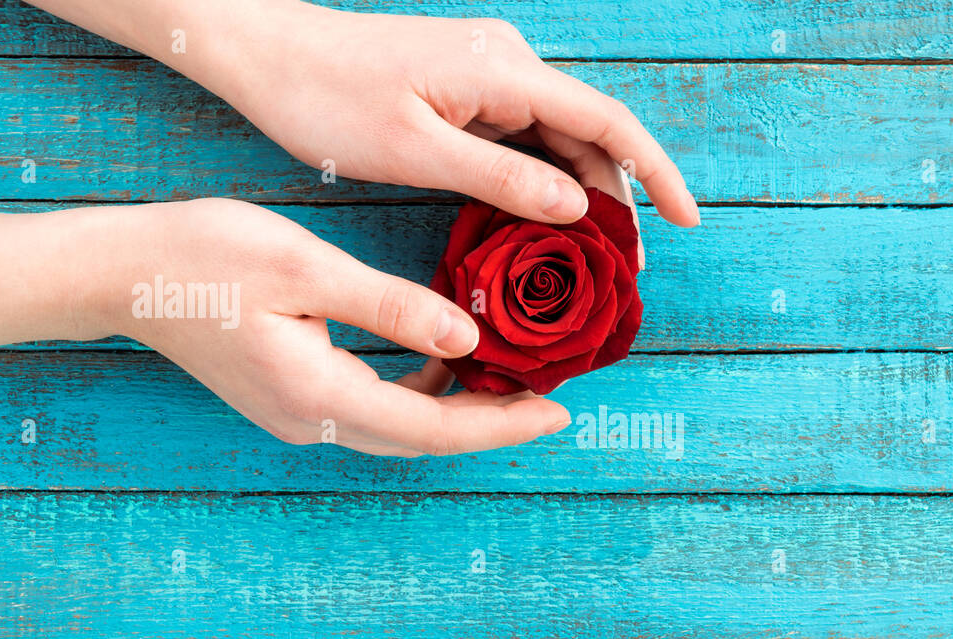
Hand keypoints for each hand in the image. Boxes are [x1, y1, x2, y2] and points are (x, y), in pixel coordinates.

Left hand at [24, 0, 695, 257]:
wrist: (265, 52)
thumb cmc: (326, 99)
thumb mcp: (413, 150)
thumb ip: (499, 177)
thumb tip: (576, 207)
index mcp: (503, 72)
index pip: (607, 122)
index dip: (655, 174)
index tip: (687, 222)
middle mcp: (507, 64)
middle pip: (591, 133)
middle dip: (620, 200)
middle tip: (630, 272)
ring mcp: (487, 75)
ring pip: (560, 139)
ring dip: (583, 196)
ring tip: (596, 263)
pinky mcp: (466, 91)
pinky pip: (524, 138)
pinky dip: (544, 183)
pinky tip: (545, 228)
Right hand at [69, 199, 570, 455]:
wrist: (120, 273)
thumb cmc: (204, 256)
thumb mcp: (306, 267)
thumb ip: (391, 307)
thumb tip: (469, 340)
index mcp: (321, 394)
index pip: (436, 426)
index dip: (503, 423)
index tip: (559, 411)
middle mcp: (313, 422)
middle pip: (425, 437)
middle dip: (491, 421)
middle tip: (550, 396)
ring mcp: (299, 417)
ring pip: (401, 426)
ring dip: (457, 409)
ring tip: (510, 377)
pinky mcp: (292, 400)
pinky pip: (373, 408)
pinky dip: (418, 391)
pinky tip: (443, 359)